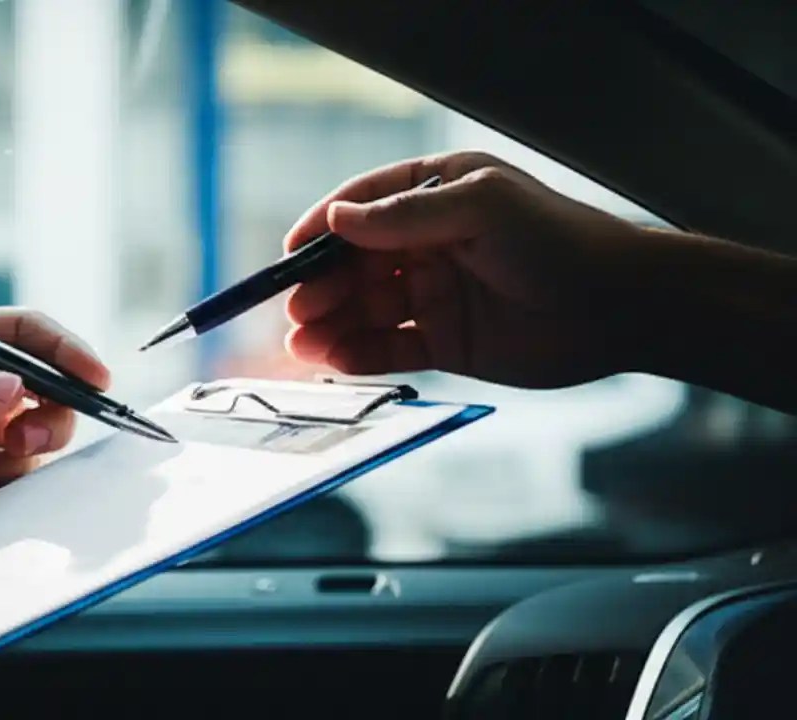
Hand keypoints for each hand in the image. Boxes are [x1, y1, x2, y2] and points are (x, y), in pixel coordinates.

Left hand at [0, 309, 109, 555]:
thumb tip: (11, 387)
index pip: (27, 335)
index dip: (67, 350)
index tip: (96, 377)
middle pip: (49, 388)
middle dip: (56, 411)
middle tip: (29, 437)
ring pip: (40, 437)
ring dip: (21, 452)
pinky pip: (20, 481)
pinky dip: (3, 483)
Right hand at [283, 150, 645, 388]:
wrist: (619, 307)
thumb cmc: (559, 241)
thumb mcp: (481, 208)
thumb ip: (406, 216)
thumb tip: (338, 220)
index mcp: (437, 193)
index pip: (363, 205)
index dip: (322, 228)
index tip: (291, 252)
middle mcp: (429, 242)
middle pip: (356, 263)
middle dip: (322, 286)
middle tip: (297, 310)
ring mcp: (435, 293)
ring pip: (366, 309)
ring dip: (331, 325)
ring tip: (301, 345)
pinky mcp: (445, 341)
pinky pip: (390, 347)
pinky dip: (359, 355)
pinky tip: (334, 361)